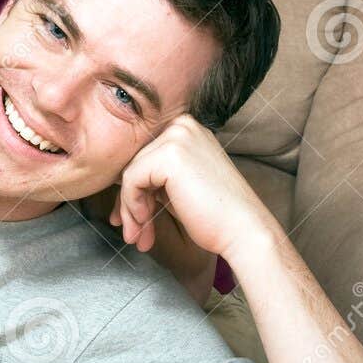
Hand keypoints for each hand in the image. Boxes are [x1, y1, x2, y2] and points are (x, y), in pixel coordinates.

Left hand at [108, 115, 272, 266]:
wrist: (245, 232)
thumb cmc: (216, 215)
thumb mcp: (178, 186)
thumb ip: (153, 176)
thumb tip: (117, 182)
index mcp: (187, 129)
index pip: (144, 154)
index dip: (132, 188)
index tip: (130, 218)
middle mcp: (182, 125)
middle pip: (135, 162)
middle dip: (129, 202)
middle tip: (133, 232)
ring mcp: (177, 136)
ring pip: (129, 172)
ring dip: (130, 210)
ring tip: (138, 237)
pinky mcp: (169, 154)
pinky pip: (131, 180)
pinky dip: (132, 206)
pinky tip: (145, 225)